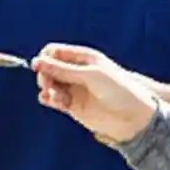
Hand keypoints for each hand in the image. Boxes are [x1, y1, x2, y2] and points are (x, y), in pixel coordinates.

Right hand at [32, 43, 160, 143]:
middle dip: (44, 75)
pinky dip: (49, 99)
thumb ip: (62, 70)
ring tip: (56, 98)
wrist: (133, 117)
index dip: (44, 58)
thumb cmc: (118, 90)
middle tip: (48, 86)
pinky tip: (53, 102)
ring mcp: (74, 88)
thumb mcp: (90, 75)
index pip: (54, 51)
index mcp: (83, 57)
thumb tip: (36, 62)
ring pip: (49, 83)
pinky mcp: (72, 105)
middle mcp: (76, 71)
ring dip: (47, 89)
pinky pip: (52, 98)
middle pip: (48, 67)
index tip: (40, 68)